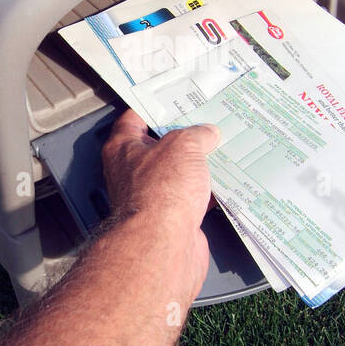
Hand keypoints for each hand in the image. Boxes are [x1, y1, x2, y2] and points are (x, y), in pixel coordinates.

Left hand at [101, 110, 219, 296]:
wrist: (164, 243)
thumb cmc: (160, 192)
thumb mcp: (184, 145)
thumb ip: (197, 134)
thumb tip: (207, 133)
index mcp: (123, 148)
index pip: (134, 119)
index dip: (155, 108)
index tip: (173, 103)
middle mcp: (131, 173)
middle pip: (158, 148)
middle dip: (182, 140)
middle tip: (203, 128)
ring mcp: (149, 197)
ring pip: (175, 175)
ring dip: (195, 168)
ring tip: (217, 154)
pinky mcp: (168, 219)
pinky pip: (188, 199)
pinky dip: (204, 194)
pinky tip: (221, 186)